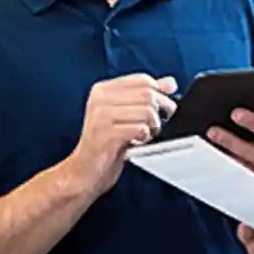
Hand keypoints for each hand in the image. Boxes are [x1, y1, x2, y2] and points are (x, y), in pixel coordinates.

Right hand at [65, 74, 177, 193]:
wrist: (83, 173)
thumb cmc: (105, 145)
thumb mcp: (125, 116)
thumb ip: (146, 96)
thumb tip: (170, 83)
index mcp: (103, 90)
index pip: (143, 80)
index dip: (160, 94)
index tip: (163, 108)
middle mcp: (100, 99)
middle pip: (147, 94)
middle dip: (160, 111)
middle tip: (156, 125)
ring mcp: (101, 116)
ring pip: (147, 111)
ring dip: (153, 127)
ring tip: (145, 136)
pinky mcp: (106, 134)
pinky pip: (140, 129)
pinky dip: (145, 138)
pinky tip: (137, 143)